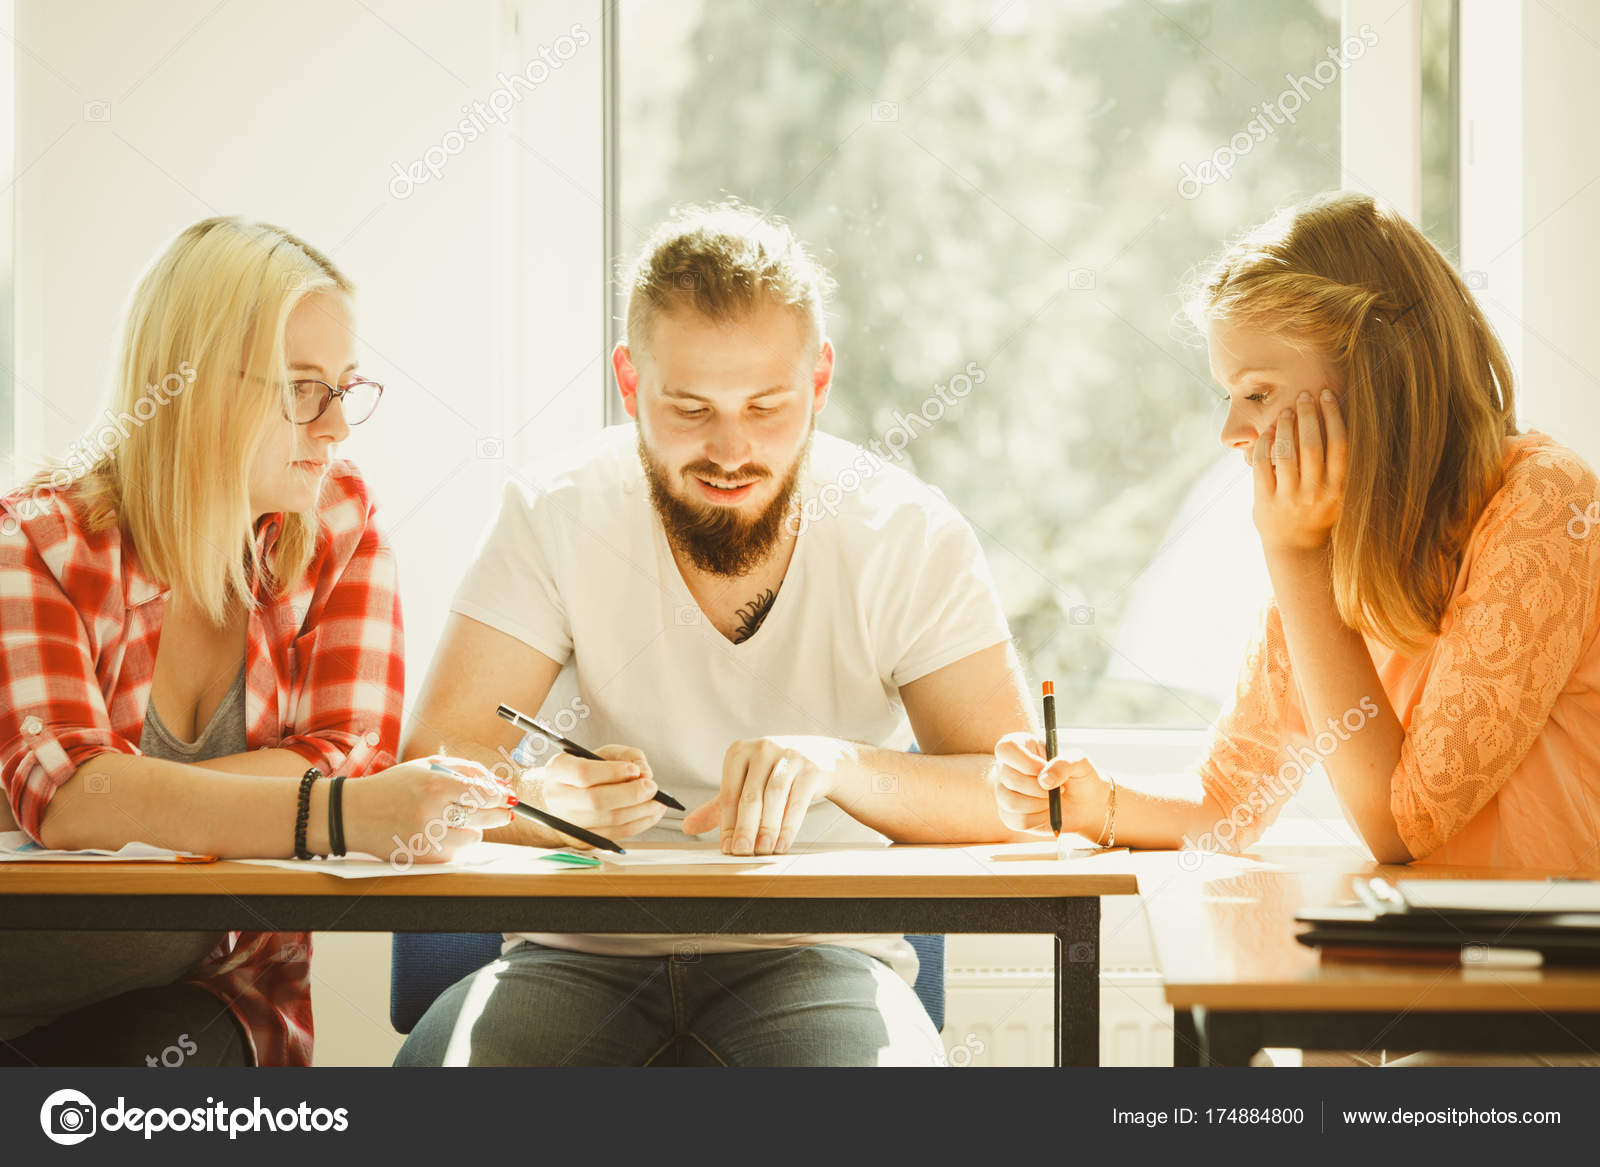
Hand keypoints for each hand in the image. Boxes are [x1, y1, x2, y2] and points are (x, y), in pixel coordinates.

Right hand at [344, 754, 515, 863]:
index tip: (507, 797)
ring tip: (457, 820)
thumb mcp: (427, 766)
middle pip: (484, 817)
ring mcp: (425, 839)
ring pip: (473, 838)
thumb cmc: (394, 786)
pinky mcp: (421, 858)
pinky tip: (440, 833)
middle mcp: (431, 813)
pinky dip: (454, 843)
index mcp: (434, 785)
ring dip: (473, 829)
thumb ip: (466, 770)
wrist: (353, 814)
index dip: (500, 796)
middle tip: (503, 811)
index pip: (483, 793)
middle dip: (498, 814)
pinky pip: (455, 853)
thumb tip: (501, 784)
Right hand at [535, 744, 664, 841]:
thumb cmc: (584, 772)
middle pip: (596, 800)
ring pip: (609, 820)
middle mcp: (558, 798)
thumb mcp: (600, 753)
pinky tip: (652, 813)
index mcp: (558, 771)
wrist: (560, 801)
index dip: (612, 772)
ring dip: (641, 811)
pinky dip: (639, 824)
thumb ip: (625, 756)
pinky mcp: (583, 839)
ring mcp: (569, 823)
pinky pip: (616, 834)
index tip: (635, 770)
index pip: (583, 773)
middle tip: (652, 787)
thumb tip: (644, 772)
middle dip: (630, 794)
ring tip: (658, 801)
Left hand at [681, 736, 847, 854]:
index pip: (729, 793)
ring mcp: (788, 756)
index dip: (727, 823)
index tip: (727, 848)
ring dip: (767, 828)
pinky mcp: (811, 768)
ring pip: (774, 798)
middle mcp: (762, 749)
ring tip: (762, 851)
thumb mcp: (746, 783)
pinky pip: (797, 801)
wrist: (820, 756)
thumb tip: (688, 827)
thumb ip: (719, 806)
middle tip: (741, 853)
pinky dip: (788, 826)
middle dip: (745, 828)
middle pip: (750, 796)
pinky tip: (782, 844)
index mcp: (739, 752)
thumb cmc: (774, 773)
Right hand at [991, 732, 1108, 837]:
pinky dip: (1039, 818)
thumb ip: (1064, 764)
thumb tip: (1044, 780)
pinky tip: (1047, 811)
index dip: (1024, 761)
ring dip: (1039, 803)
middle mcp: (1007, 767)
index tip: (1044, 768)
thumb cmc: (1080, 778)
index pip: (1006, 748)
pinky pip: (1018, 820)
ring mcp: (1004, 792)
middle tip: (1058, 788)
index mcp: (1021, 746)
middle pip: (1008, 776)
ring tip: (1053, 799)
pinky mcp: (1009, 815)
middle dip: (1038, 787)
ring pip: (1011, 801)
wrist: (1086, 806)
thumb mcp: (1080, 763)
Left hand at [1252, 389, 1346, 553]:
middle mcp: (1316, 492)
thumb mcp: (1337, 493)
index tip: (1327, 394)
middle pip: (1313, 444)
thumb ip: (1336, 465)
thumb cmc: (1319, 513)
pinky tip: (1267, 432)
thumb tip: (1334, 419)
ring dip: (1285, 427)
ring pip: (1286, 453)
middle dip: (1308, 414)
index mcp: (1338, 488)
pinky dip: (1264, 445)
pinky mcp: (1266, 501)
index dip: (1334, 415)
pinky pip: (1262, 465)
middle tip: (1304, 395)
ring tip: (1285, 411)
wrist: (1296, 548)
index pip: (1340, 444)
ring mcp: (1290, 497)